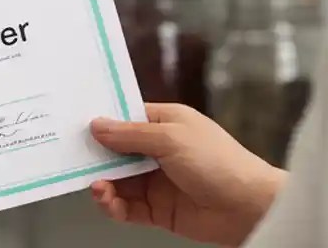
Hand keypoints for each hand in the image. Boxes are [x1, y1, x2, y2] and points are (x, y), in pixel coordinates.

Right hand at [88, 103, 286, 247]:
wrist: (250, 208)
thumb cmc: (220, 163)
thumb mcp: (171, 138)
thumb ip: (130, 134)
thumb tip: (97, 125)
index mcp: (165, 124)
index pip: (126, 119)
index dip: (103, 122)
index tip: (78, 126)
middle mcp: (159, 151)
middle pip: (116, 151)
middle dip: (96, 156)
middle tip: (76, 159)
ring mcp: (157, 181)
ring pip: (118, 181)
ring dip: (103, 182)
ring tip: (97, 186)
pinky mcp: (159, 209)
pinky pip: (127, 207)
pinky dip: (113, 205)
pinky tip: (108, 200)